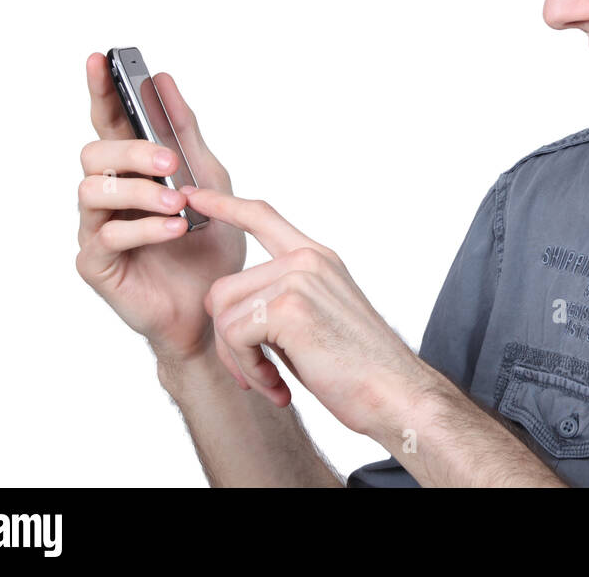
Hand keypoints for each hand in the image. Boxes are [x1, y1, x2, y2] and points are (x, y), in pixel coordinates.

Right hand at [75, 53, 245, 363]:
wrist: (218, 306)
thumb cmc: (209, 244)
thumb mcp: (210, 178)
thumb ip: (184, 132)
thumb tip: (163, 79)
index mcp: (131, 169)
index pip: (108, 121)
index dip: (100, 90)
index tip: (101, 58)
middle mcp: (108, 195)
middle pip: (94, 152)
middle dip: (133, 151)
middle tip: (171, 163)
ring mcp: (97, 229)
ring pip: (92, 190)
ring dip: (139, 191)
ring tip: (178, 202)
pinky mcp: (97, 264)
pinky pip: (107, 236)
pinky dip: (145, 228)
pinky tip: (175, 228)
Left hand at [184, 186, 433, 436]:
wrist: (395, 394)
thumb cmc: (359, 369)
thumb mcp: (316, 320)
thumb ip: (277, 300)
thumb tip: (223, 309)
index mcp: (318, 258)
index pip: (262, 216)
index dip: (224, 205)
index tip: (194, 195)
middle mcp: (308, 260)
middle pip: (225, 288)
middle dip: (229, 339)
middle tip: (259, 373)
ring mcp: (299, 279)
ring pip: (224, 313)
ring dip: (239, 358)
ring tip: (272, 381)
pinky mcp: (289, 307)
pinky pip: (234, 335)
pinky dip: (248, 367)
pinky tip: (277, 386)